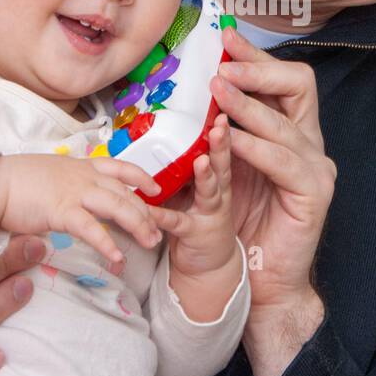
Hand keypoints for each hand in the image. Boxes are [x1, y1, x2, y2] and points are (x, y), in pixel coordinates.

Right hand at [0, 154, 164, 268]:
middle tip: (158, 231)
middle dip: (146, 212)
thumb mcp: (50, 174)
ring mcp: (74, 192)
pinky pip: (92, 229)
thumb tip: (75, 196)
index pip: (120, 168)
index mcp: (81, 166)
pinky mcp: (62, 211)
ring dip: (138, 225)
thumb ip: (68, 183)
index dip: (142, 177)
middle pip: (125, 192)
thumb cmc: (15, 182)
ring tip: (150, 243)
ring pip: (118, 206)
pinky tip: (117, 258)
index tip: (155, 189)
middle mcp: (83, 176)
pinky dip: (107, 244)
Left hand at [149, 113, 241, 321]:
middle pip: (224, 165)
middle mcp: (220, 193)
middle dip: (222, 145)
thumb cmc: (201, 219)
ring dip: (206, 175)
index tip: (224, 109)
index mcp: (219, 178)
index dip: (224, 131)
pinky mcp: (196, 233)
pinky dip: (163, 215)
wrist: (210, 266)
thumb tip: (181, 131)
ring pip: (211, 191)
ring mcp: (211, 213)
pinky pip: (178, 222)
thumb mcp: (202, 189)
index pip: (223, 150)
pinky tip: (152, 210)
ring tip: (201, 161)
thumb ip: (195, 165)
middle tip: (221, 125)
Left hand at [191, 26, 336, 316]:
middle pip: (298, 85)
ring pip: (286, 123)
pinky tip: (232, 140)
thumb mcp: (225, 166)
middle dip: (259, 70)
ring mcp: (316, 167)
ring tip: (218, 93)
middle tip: (223, 65)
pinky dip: (257, 149)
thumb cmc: (241, 223)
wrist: (262, 281)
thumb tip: (188, 93)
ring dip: (249, 106)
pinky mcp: (313, 195)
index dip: (255, 56)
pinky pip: (284, 163)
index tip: (225, 37)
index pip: (281, 78)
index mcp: (290, 130)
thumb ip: (218, 131)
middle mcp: (308, 142)